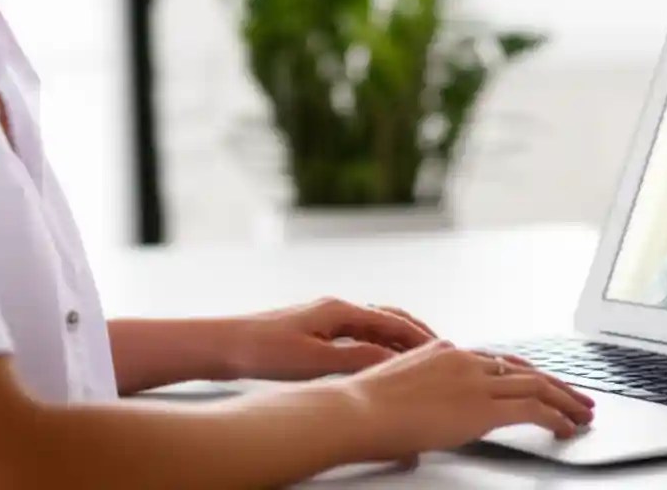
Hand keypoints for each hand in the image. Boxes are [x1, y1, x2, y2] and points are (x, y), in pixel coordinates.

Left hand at [227, 298, 437, 380]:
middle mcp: (335, 309)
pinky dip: (377, 344)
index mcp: (339, 310)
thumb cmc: (264, 350)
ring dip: (396, 338)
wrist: (224, 345)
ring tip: (417, 355)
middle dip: (414, 332)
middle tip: (440, 348)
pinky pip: (357, 334)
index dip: (419, 335)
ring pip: (373, 326)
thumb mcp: (315, 359)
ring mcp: (325, 318)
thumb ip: (356, 356)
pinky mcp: (314, 330)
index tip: (442, 347)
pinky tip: (380, 358)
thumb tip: (391, 356)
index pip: (392, 320)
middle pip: (387, 317)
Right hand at [337, 340, 595, 463]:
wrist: (353, 411)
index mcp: (444, 352)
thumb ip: (416, 410)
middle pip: (524, 368)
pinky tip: (567, 428)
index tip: (541, 384)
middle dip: (555, 385)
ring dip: (565, 401)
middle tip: (577, 397)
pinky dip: (556, 417)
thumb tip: (415, 441)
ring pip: (537, 385)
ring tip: (583, 414)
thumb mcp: (394, 398)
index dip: (525, 374)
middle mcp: (465, 359)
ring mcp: (475, 379)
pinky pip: (532, 408)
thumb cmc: (360, 411)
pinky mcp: (482, 405)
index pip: (497, 360)